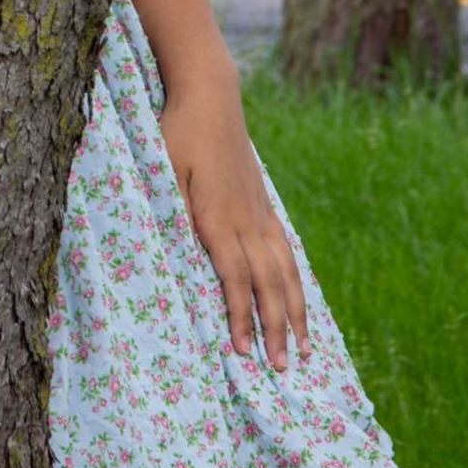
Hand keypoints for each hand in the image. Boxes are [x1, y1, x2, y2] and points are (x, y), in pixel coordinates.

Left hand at [157, 72, 310, 370]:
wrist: (210, 97)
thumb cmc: (177, 133)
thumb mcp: (163, 170)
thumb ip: (173, 212)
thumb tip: (180, 256)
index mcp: (218, 217)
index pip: (234, 278)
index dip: (240, 317)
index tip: (243, 353)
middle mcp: (246, 220)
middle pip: (268, 284)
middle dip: (276, 329)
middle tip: (283, 369)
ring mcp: (259, 212)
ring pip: (285, 272)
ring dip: (294, 312)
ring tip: (304, 348)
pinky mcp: (263, 205)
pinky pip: (286, 252)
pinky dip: (296, 281)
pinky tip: (300, 300)